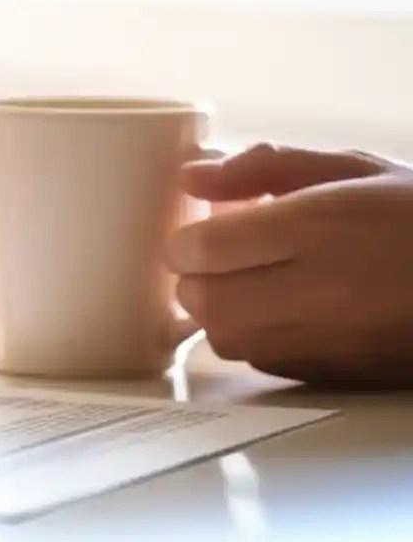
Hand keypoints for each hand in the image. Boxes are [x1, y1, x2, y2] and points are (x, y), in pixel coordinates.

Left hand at [167, 143, 412, 383]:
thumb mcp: (355, 168)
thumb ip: (266, 167)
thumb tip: (192, 173)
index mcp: (318, 226)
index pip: (199, 247)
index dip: (186, 238)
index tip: (201, 226)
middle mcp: (316, 289)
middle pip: (200, 299)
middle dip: (197, 276)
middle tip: (224, 255)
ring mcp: (327, 340)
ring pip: (223, 337)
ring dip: (221, 310)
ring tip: (255, 281)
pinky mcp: (337, 373)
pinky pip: (260, 361)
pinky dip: (255, 337)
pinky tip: (286, 311)